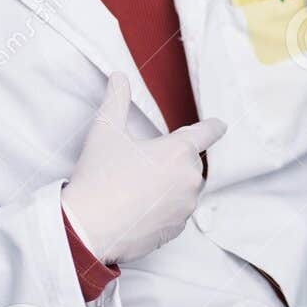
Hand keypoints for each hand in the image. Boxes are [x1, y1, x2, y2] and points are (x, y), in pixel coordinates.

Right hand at [60, 72, 226, 264]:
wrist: (87, 228)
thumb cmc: (98, 178)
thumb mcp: (105, 131)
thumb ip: (116, 99)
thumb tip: (118, 76)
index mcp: (179, 151)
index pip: (207, 133)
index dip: (213, 127)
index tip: (220, 125)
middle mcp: (189, 179)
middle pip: (189, 164)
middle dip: (172, 162)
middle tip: (141, 167)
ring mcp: (185, 207)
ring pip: (183, 190)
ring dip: (169, 187)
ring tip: (136, 190)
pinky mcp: (177, 230)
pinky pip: (176, 214)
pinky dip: (163, 210)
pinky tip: (138, 210)